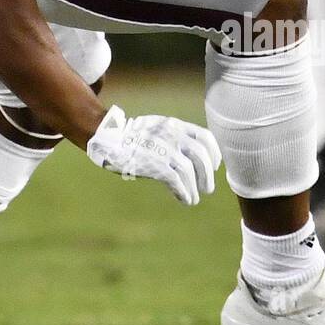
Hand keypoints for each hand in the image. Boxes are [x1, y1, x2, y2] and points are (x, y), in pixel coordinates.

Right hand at [87, 106, 220, 204]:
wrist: (109, 139)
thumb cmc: (133, 137)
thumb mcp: (157, 127)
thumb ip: (175, 136)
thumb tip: (194, 155)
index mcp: (174, 125)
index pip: (205, 137)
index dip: (214, 153)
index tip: (215, 166)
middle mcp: (171, 135)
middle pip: (201, 155)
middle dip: (208, 174)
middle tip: (208, 188)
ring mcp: (162, 149)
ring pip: (189, 170)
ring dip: (196, 187)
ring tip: (196, 197)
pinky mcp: (154, 164)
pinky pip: (176, 180)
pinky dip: (184, 192)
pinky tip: (185, 200)